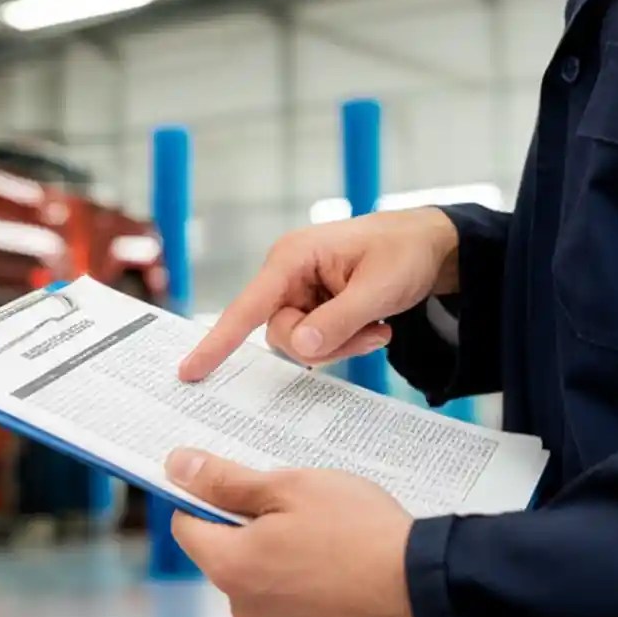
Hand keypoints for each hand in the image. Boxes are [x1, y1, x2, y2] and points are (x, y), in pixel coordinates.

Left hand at [166, 449, 417, 616]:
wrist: (420, 583)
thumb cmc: (357, 530)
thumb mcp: (288, 487)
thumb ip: (226, 480)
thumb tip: (177, 466)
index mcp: (230, 567)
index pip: (186, 524)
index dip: (202, 493)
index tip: (230, 473)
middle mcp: (245, 604)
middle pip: (224, 548)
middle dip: (248, 517)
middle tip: (290, 491)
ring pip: (260, 568)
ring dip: (278, 541)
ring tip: (322, 519)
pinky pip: (289, 588)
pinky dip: (303, 566)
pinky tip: (336, 547)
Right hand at [179, 207, 458, 381]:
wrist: (428, 246)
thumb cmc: (403, 252)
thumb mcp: (379, 287)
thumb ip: (339, 320)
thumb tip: (302, 347)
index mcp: (292, 258)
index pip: (246, 307)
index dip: (217, 341)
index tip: (189, 370)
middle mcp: (287, 275)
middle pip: (282, 334)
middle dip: (328, 343)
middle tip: (373, 333)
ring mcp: (299, 293)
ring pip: (301, 343)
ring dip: (342, 344)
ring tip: (379, 327)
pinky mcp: (312, 307)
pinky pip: (316, 342)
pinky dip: (346, 342)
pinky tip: (374, 325)